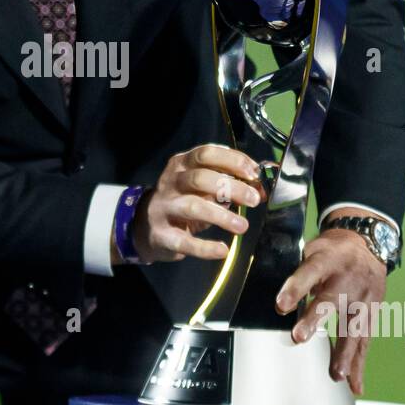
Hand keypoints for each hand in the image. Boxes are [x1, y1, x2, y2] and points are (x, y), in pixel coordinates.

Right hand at [126, 144, 265, 265]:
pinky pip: (184, 241)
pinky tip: (222, 250)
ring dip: (221, 216)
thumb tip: (261, 190)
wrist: (144, 226)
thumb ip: (228, 184)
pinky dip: (205, 247)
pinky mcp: (161, 235)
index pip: (206, 154)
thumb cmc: (182, 200)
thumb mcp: (201, 186)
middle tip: (253, 200)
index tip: (254, 174)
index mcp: (181, 164)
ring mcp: (164, 208)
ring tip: (243, 226)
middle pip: (200, 178)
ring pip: (193, 207)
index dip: (233, 161)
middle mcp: (170, 182)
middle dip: (231, 188)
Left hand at [275, 227, 386, 395]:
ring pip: (352, 327)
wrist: (370, 244)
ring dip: (344, 352)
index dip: (295, 288)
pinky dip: (360, 364)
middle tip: (299, 337)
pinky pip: (365, 340)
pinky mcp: (372, 313)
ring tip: (336, 375)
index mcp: (327, 260)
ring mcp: (362, 298)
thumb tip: (279, 296)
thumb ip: (299, 271)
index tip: (280, 304)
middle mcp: (346, 280)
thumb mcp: (314, 248)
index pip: (308, 273)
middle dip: (315, 320)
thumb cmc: (333, 251)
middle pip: (330, 301)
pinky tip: (355, 385)